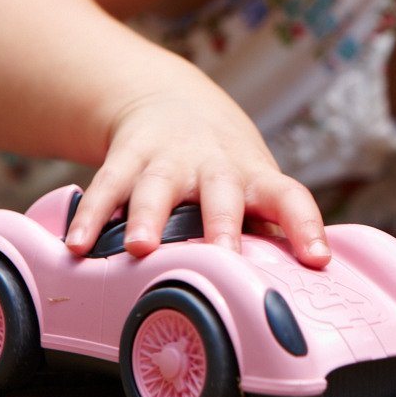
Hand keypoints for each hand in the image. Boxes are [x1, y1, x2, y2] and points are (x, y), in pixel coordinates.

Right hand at [61, 90, 329, 267]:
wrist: (172, 100)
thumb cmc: (224, 166)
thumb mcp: (253, 188)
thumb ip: (268, 235)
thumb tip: (297, 297)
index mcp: (253, 177)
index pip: (288, 197)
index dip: (305, 225)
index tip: (318, 259)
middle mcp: (213, 166)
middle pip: (221, 193)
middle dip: (222, 224)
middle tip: (223, 254)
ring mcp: (167, 160)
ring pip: (157, 187)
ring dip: (148, 216)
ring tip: (140, 248)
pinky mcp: (126, 158)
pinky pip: (106, 187)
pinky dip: (91, 217)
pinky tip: (77, 247)